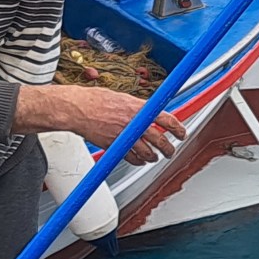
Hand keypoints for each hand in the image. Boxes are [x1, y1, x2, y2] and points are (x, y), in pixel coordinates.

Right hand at [14, 85, 185, 164]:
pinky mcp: (114, 146)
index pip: (166, 119)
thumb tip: (148, 112)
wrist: (76, 108)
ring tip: (154, 157)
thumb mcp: (122, 97)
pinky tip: (139, 160)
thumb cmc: (95, 100)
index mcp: (138, 108)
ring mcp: (124, 136)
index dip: (178, 128)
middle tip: (170, 151)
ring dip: (153, 157)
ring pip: (147, 153)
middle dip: (168, 148)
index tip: (182, 133)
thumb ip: (137, 107)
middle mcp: (134, 123)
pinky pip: (131, 158)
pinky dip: (137, 161)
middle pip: (160, 140)